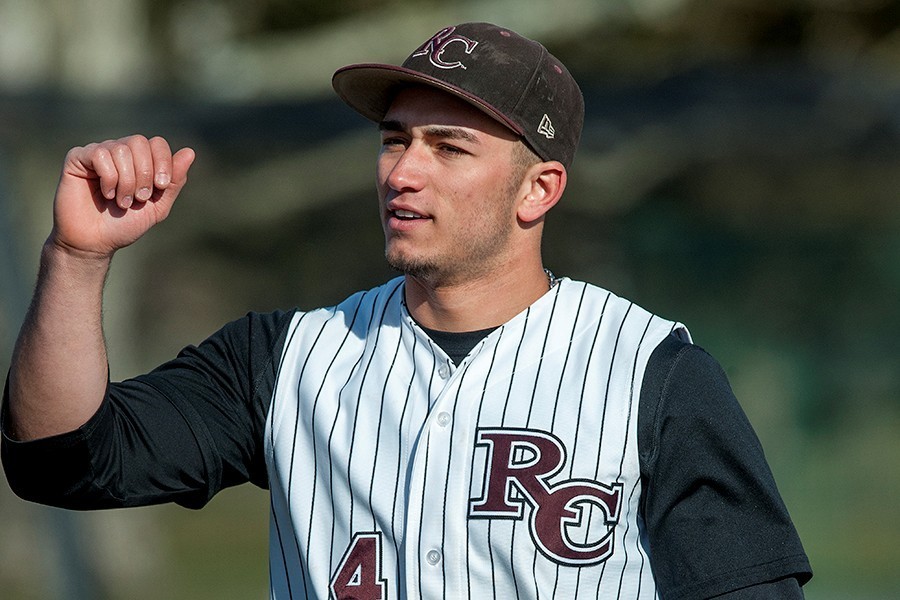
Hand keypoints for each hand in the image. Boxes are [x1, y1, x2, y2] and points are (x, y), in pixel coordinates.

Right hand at [51, 135, 194, 257]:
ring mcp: (98, 153)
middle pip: (139, 142)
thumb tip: (189, 151)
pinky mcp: (77, 158)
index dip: (162, 162)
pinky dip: (108, 177)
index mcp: (139, 160)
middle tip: (139, 198)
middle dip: (144, 173)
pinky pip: (99, 154)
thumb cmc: (125, 224)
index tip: (160, 187)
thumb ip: (174, 181)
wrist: (96, 242)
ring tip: (122, 201)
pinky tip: (106, 193)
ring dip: (126, 181)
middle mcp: (119, 151)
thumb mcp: (158, 205)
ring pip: (120, 149)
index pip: (157, 143)